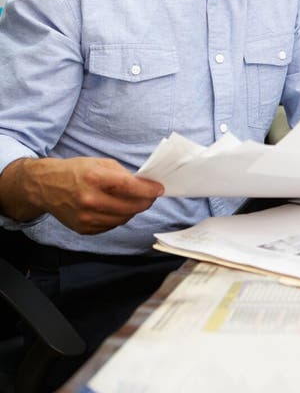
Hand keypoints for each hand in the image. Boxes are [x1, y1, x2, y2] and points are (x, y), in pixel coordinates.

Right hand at [0, 156, 163, 233]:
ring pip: (123, 219)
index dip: (148, 190)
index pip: (130, 187)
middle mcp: (90, 200)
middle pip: (130, 207)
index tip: (159, 189)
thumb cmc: (76, 171)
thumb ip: (123, 174)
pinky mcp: (84, 229)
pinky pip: (111, 226)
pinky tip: (118, 208)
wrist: (46, 187)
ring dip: (133, 210)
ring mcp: (86, 218)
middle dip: (145, 201)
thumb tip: (145, 185)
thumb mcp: (100, 163)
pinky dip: (119, 217)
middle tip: (151, 196)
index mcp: (95, 178)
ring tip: (135, 201)